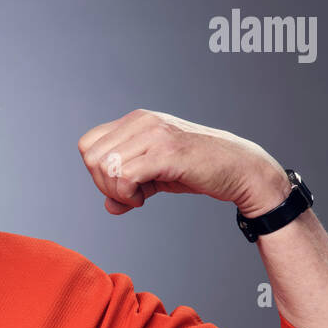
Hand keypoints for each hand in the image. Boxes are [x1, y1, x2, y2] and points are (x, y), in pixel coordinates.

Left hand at [76, 109, 289, 216]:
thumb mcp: (155, 176)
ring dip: (116, 192)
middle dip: (103, 184)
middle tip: (128, 195)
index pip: (89, 143)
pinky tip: (144, 200)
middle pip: (91, 157)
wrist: (239, 168)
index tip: (120, 185)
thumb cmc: (198, 169)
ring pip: (105, 166)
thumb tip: (109, 206)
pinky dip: (127, 195)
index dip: (97, 170)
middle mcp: (142, 121)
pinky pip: (124, 176)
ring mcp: (154, 134)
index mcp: (136, 120)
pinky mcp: (166, 153)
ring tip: (139, 197)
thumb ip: (129, 186)